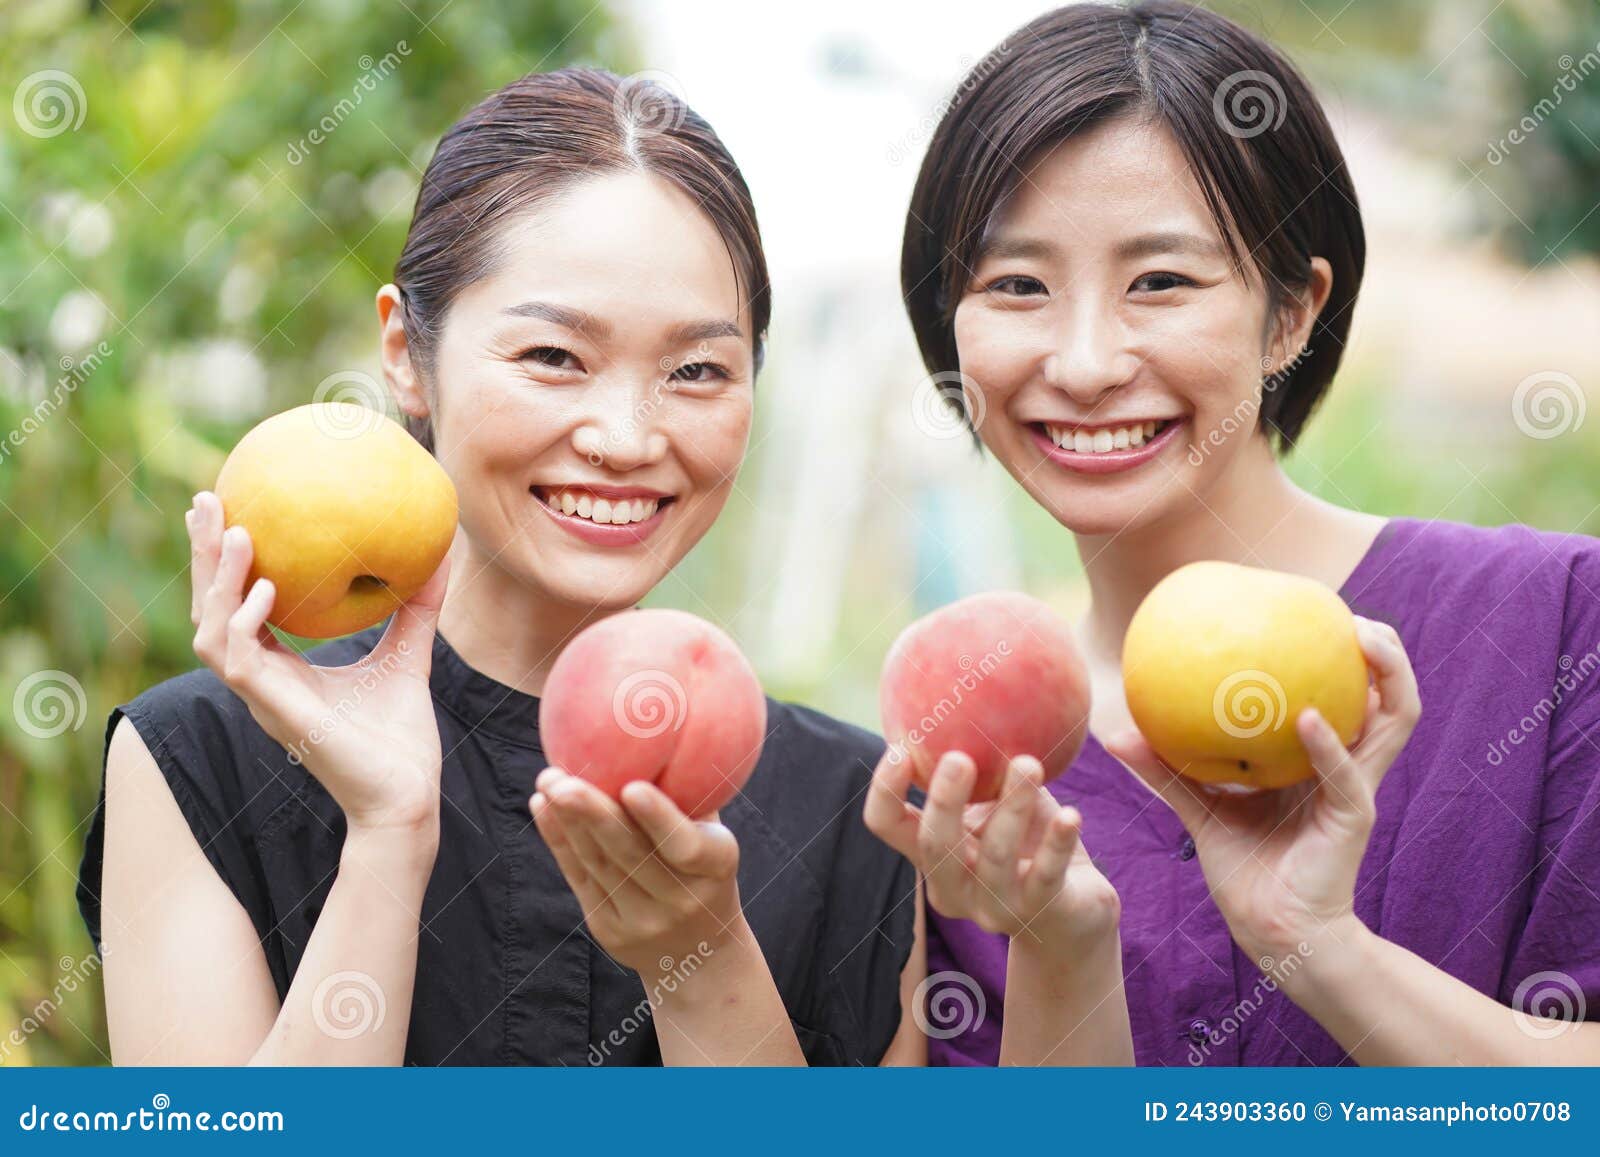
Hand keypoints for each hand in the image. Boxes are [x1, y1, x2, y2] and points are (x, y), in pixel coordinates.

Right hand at [187, 491, 447, 834]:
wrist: (406, 796)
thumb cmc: (402, 739)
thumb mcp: (408, 658)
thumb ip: (416, 610)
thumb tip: (440, 557)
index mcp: (283, 670)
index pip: (237, 607)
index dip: (226, 563)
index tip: (231, 511)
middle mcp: (261, 682)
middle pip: (209, 609)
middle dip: (203, 557)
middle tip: (207, 501)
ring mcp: (262, 698)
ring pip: (210, 630)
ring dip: (219, 580)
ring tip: (241, 533)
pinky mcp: (276, 713)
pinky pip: (239, 660)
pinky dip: (245, 620)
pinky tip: (266, 587)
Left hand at [530, 769, 743, 975]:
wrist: (699, 949)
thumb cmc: (704, 865)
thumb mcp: (713, 833)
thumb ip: (693, 790)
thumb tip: (664, 722)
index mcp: (716, 866)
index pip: (685, 845)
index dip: (659, 818)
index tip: (632, 786)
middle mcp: (681, 899)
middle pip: (629, 854)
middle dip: (591, 813)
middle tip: (561, 775)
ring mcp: (643, 921)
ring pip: (598, 865)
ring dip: (567, 820)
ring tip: (548, 779)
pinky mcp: (609, 930)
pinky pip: (579, 879)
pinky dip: (559, 840)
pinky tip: (542, 806)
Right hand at [864, 749, 1119, 945]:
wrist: (1073, 911)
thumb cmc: (1027, 838)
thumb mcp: (995, 799)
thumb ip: (978, 760)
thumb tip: (965, 676)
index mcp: (931, 853)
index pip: (887, 825)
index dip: (884, 790)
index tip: (899, 747)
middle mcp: (953, 885)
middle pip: (934, 846)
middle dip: (944, 801)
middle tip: (959, 757)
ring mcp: (994, 906)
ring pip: (994, 857)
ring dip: (1012, 806)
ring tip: (1028, 764)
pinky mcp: (1040, 913)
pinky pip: (1046, 876)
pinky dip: (1058, 844)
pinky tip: (1073, 815)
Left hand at [1105, 617, 1419, 961]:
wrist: (1273, 932)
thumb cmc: (1245, 872)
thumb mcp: (1200, 809)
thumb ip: (1166, 769)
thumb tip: (1115, 732)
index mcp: (1323, 761)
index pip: (1349, 696)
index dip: (1342, 654)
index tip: (1313, 612)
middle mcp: (1348, 767)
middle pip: (1391, 696)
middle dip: (1385, 650)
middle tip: (1350, 614)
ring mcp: (1356, 790)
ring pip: (1396, 720)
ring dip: (1386, 674)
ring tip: (1358, 638)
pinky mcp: (1353, 817)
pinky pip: (1344, 773)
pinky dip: (1327, 744)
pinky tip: (1304, 717)